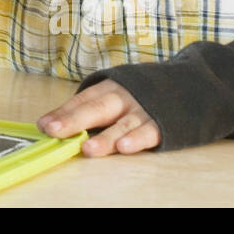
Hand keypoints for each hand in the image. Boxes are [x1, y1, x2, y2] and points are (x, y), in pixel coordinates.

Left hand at [37, 79, 161, 155]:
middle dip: (74, 120)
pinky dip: (137, 139)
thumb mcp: (116, 94)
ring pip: (122, 124)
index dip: (62, 112)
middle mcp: (124, 97)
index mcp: (110, 88)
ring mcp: (144, 109)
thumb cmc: (141, 95)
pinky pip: (149, 132)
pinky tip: (125, 147)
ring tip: (88, 149)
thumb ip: (91, 108)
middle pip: (97, 108)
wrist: (189, 84)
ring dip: (105, 137)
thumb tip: (55, 124)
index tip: (43, 125)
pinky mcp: (163, 123)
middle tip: (54, 130)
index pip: (82, 100)